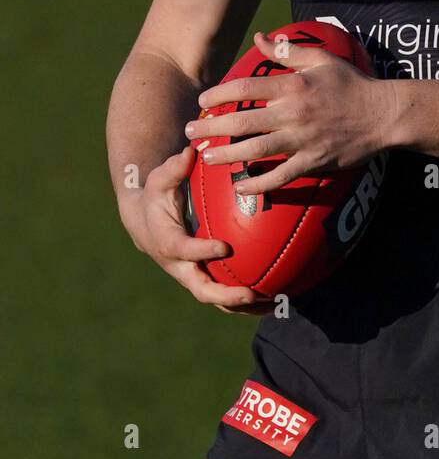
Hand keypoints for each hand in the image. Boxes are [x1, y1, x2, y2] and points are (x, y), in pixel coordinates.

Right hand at [118, 146, 274, 314]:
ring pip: (216, 298)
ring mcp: (192, 275)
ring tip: (273, 302)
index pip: (184, 250)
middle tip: (250, 293)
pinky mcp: (202, 278)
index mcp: (168, 242)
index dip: (202, 251)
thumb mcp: (159, 180)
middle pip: (201, 288)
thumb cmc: (156, 197)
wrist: (144, 222)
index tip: (224, 247)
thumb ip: (174, 168)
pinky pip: (224, 294)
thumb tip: (190, 152)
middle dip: (225, 295)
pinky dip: (247, 300)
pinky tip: (274, 296)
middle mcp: (180, 266)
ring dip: (242, 305)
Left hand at [183, 30, 394, 196]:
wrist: (383, 115)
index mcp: (294, 86)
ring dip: (228, 155)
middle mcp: (294, 113)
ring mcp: (303, 140)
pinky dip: (259, 184)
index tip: (203, 102)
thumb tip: (259, 38)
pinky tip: (241, 186)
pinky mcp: (313, 162)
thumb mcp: (320, 59)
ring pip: (257, 150)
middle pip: (243, 121)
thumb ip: (286, 51)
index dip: (220, 95)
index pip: (247, 88)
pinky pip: (281, 176)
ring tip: (207, 157)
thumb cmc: (351, 84)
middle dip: (212, 127)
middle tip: (189, 132)